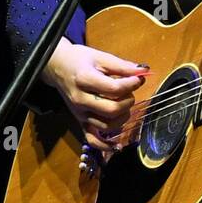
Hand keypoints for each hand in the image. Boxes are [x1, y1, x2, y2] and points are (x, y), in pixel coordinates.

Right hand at [42, 38, 147, 159]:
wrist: (57, 67)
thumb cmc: (80, 60)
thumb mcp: (101, 57)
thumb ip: (122, 66)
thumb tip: (144, 72)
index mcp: (84, 79)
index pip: (114, 89)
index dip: (132, 84)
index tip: (138, 79)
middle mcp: (80, 99)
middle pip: (112, 110)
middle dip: (128, 102)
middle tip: (129, 92)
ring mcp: (79, 113)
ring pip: (107, 125)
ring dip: (122, 117)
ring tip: (123, 105)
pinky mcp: (79, 121)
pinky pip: (91, 140)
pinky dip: (105, 146)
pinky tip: (117, 146)